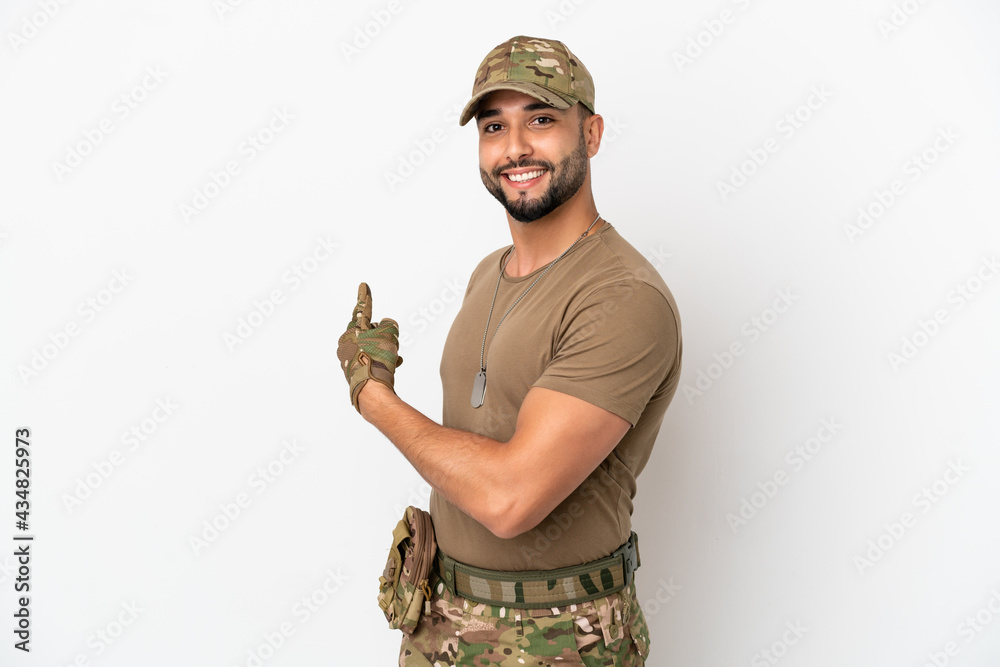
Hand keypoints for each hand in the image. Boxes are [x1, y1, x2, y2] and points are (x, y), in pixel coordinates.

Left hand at [336, 282, 402, 412]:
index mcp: (352, 331)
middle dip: (385, 335)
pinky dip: (384, 359)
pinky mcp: (356, 371)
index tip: (363, 285)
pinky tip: (394, 365)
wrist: (371, 391)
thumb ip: (389, 324)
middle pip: (371, 331)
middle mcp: (347, 344)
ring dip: (387, 349)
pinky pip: (373, 359)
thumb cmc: (377, 360)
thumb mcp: (389, 334)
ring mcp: (350, 359)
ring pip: (375, 346)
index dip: (365, 297)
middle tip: (392, 343)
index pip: (362, 310)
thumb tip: (386, 326)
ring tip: (395, 356)